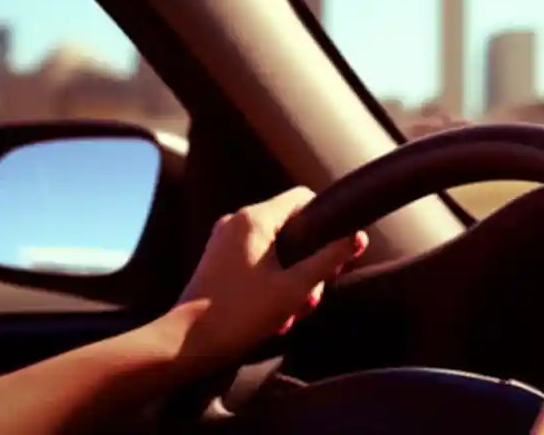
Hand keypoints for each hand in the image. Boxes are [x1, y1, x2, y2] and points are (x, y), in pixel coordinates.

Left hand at [174, 187, 368, 366]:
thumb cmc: (239, 314)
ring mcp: (223, 242)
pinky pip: (257, 262)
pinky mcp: (217, 261)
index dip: (326, 223)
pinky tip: (274, 315)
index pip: (303, 198)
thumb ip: (328, 260)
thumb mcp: (294, 289)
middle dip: (308, 263)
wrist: (186, 344)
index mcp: (254, 219)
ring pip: (276, 250)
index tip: (335, 254)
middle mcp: (236, 223)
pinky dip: (270, 283)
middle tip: (312, 296)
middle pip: (292, 229)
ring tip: (290, 312)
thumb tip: (357, 237)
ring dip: (291, 280)